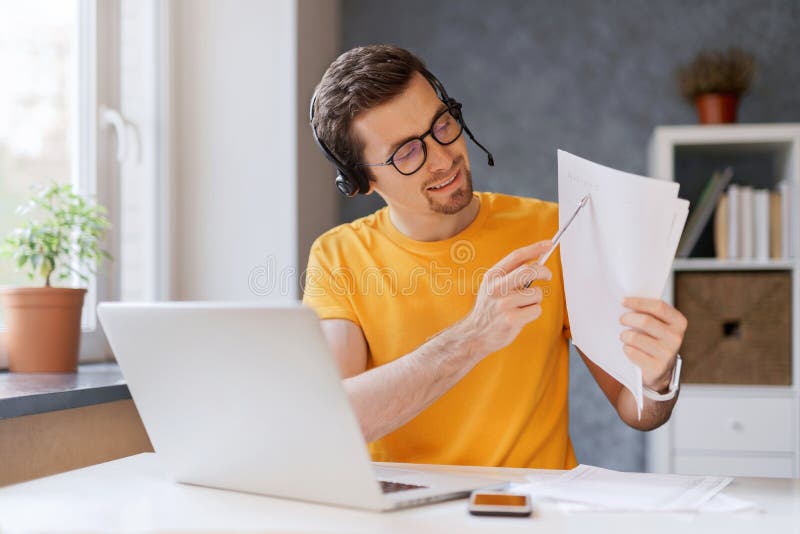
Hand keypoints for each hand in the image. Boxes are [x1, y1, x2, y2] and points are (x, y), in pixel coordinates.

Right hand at [462, 241, 551, 356]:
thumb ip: (510, 274)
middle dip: (544, 271)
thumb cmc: (490, 309)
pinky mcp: (511, 319)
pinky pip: (536, 310)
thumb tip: (537, 261)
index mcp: (492, 276)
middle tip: (547, 276)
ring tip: (523, 306)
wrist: (475, 334)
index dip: (535, 248)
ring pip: (536, 294)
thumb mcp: (491, 286)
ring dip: (535, 300)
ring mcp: (503, 304)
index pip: (517, 256)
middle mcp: (496, 288)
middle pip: (529, 271)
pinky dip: (533, 313)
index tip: (548, 244)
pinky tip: (521, 317)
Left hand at [620, 297, 686, 391]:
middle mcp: (676, 338)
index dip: (639, 302)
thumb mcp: (658, 324)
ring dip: (624, 335)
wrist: (660, 369)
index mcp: (679, 322)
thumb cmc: (655, 339)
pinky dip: (626, 348)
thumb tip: (626, 301)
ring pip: (635, 337)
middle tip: (621, 319)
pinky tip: (629, 349)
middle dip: (628, 318)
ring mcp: (668, 354)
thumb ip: (648, 312)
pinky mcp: (657, 367)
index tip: (623, 301)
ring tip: (625, 336)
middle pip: (645, 321)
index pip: (658, 307)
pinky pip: (632, 352)